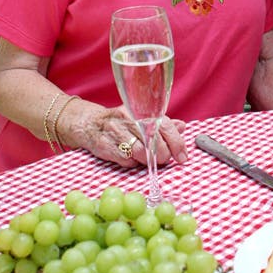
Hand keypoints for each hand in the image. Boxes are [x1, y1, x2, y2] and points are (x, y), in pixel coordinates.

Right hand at [60, 101, 187, 169]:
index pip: (165, 125)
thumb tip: (183, 127)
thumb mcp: (142, 119)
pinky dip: (131, 163)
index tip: (182, 158)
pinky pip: (124, 159)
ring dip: (147, 161)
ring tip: (146, 160)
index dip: (177, 143)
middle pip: (154, 141)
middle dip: (162, 155)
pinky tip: (130, 158)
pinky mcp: (103, 144)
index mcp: (142, 110)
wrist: (90, 123)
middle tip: (162, 160)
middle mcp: (129, 117)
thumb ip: (162, 124)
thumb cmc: (122, 123)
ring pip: (140, 152)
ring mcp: (115, 130)